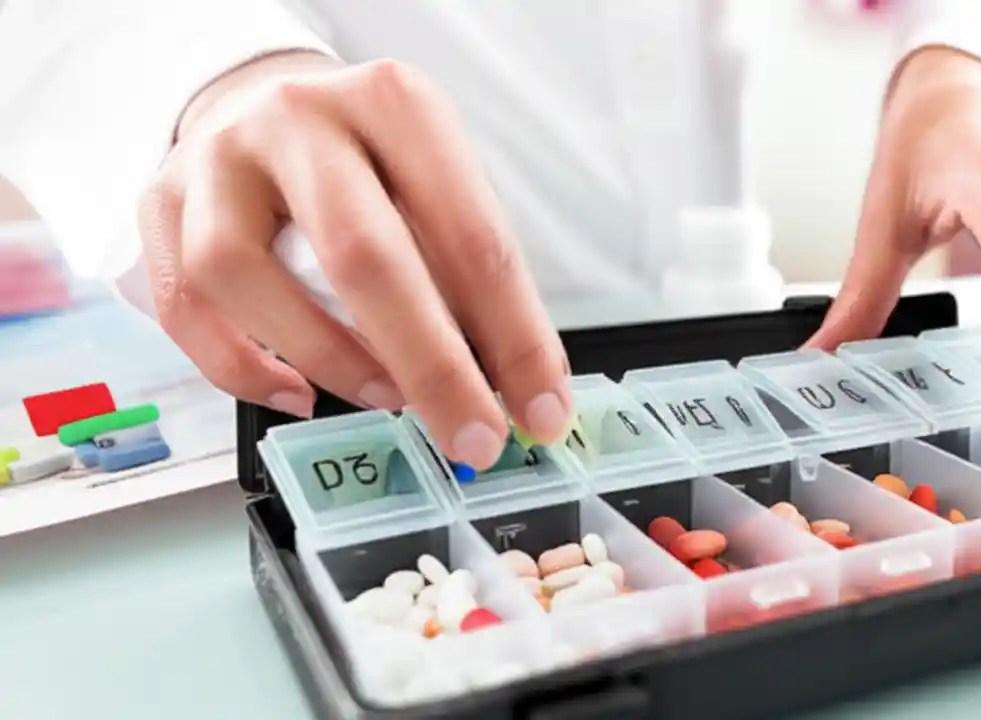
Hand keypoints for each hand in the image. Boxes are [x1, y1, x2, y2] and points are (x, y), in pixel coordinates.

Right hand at [137, 52, 570, 468]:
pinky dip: (241, 369)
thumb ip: (468, 269)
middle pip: (361, 256)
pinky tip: (297, 394)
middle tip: (474, 437)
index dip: (514, 336)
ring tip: (387, 398)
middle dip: (433, 367)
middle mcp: (300, 119)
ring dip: (332, 360)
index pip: (470, 234)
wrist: (261, 101)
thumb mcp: (435, 178)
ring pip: (244, 276)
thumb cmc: (368, 159)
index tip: (541, 409)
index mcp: (395, 104)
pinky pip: (185, 306)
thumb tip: (517, 386)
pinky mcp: (160, 204)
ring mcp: (218, 159)